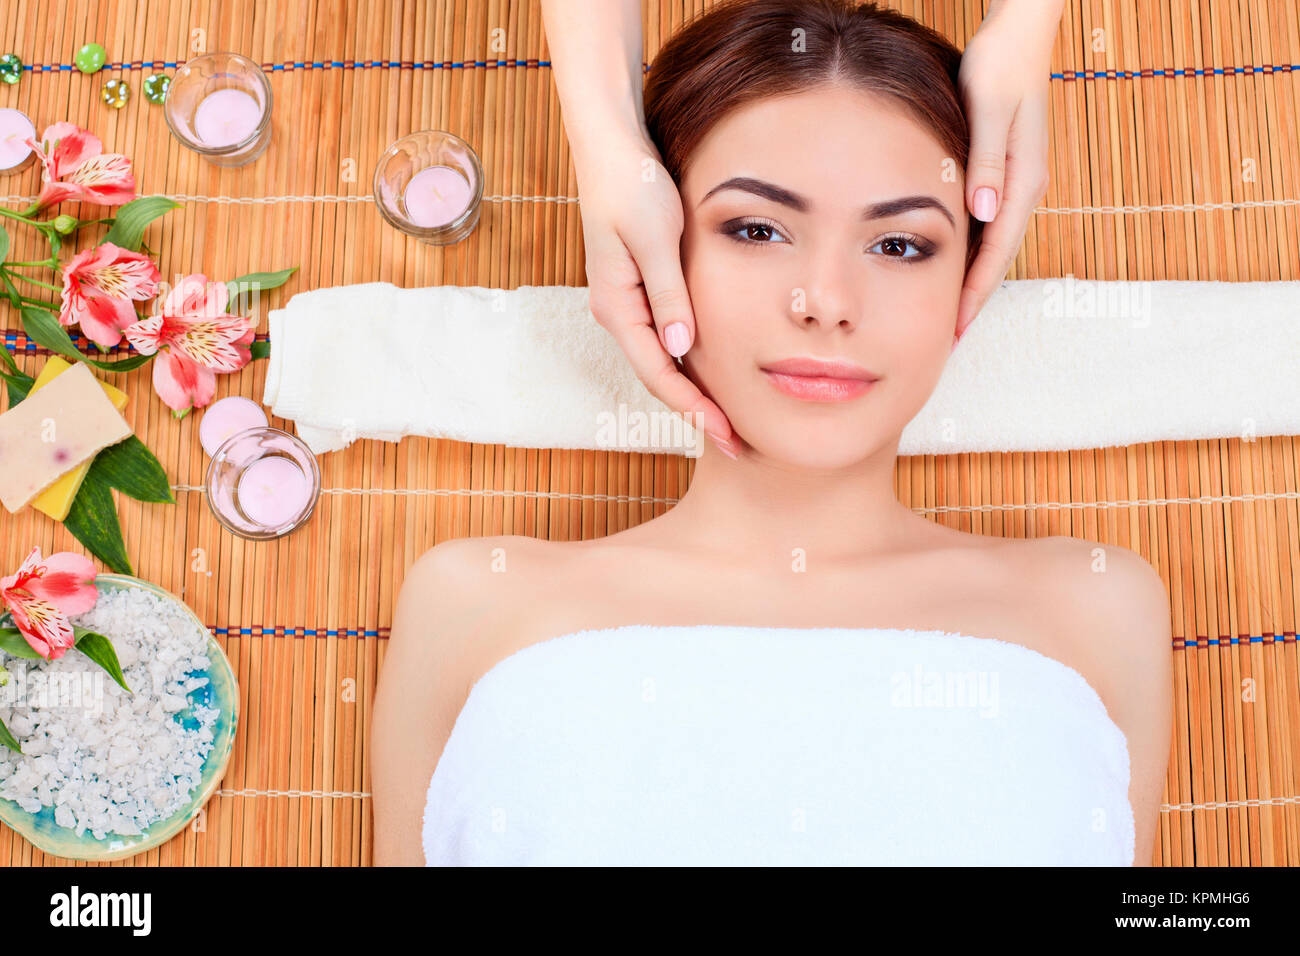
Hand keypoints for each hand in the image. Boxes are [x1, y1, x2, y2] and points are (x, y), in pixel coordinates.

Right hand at [573, 129, 736, 457]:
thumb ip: (670, 295)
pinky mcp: (639, 290)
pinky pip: (665, 338)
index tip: (726, 433)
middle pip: (660, 377)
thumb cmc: (631, 187)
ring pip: (663, 362)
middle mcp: (618, 312)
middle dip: (697, 412)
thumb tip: (682, 349)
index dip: (694, 408)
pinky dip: (690, 363)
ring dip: (694, 392)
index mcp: (617, 307)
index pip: (659, 374)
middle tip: (737, 442)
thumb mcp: (657, 238)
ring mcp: (627, 303)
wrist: (609, 150)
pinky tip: (713, 375)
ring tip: (730, 419)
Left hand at [955, 2, 1057, 341]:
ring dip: (971, 280)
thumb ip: (987, 162)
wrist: (1019, 32)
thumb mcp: (990, 108)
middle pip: (997, 259)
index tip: (955, 331)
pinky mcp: (1004, 171)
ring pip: (992, 246)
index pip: (997, 254)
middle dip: (973, 300)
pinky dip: (970, 252)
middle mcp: (1024, 187)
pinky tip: (949, 266)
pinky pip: (988, 225)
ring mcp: (1016, 181)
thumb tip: (985, 214)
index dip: (974, 295)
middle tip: (947, 341)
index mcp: (1023, 180)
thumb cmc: (1001, 63)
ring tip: (947, 316)